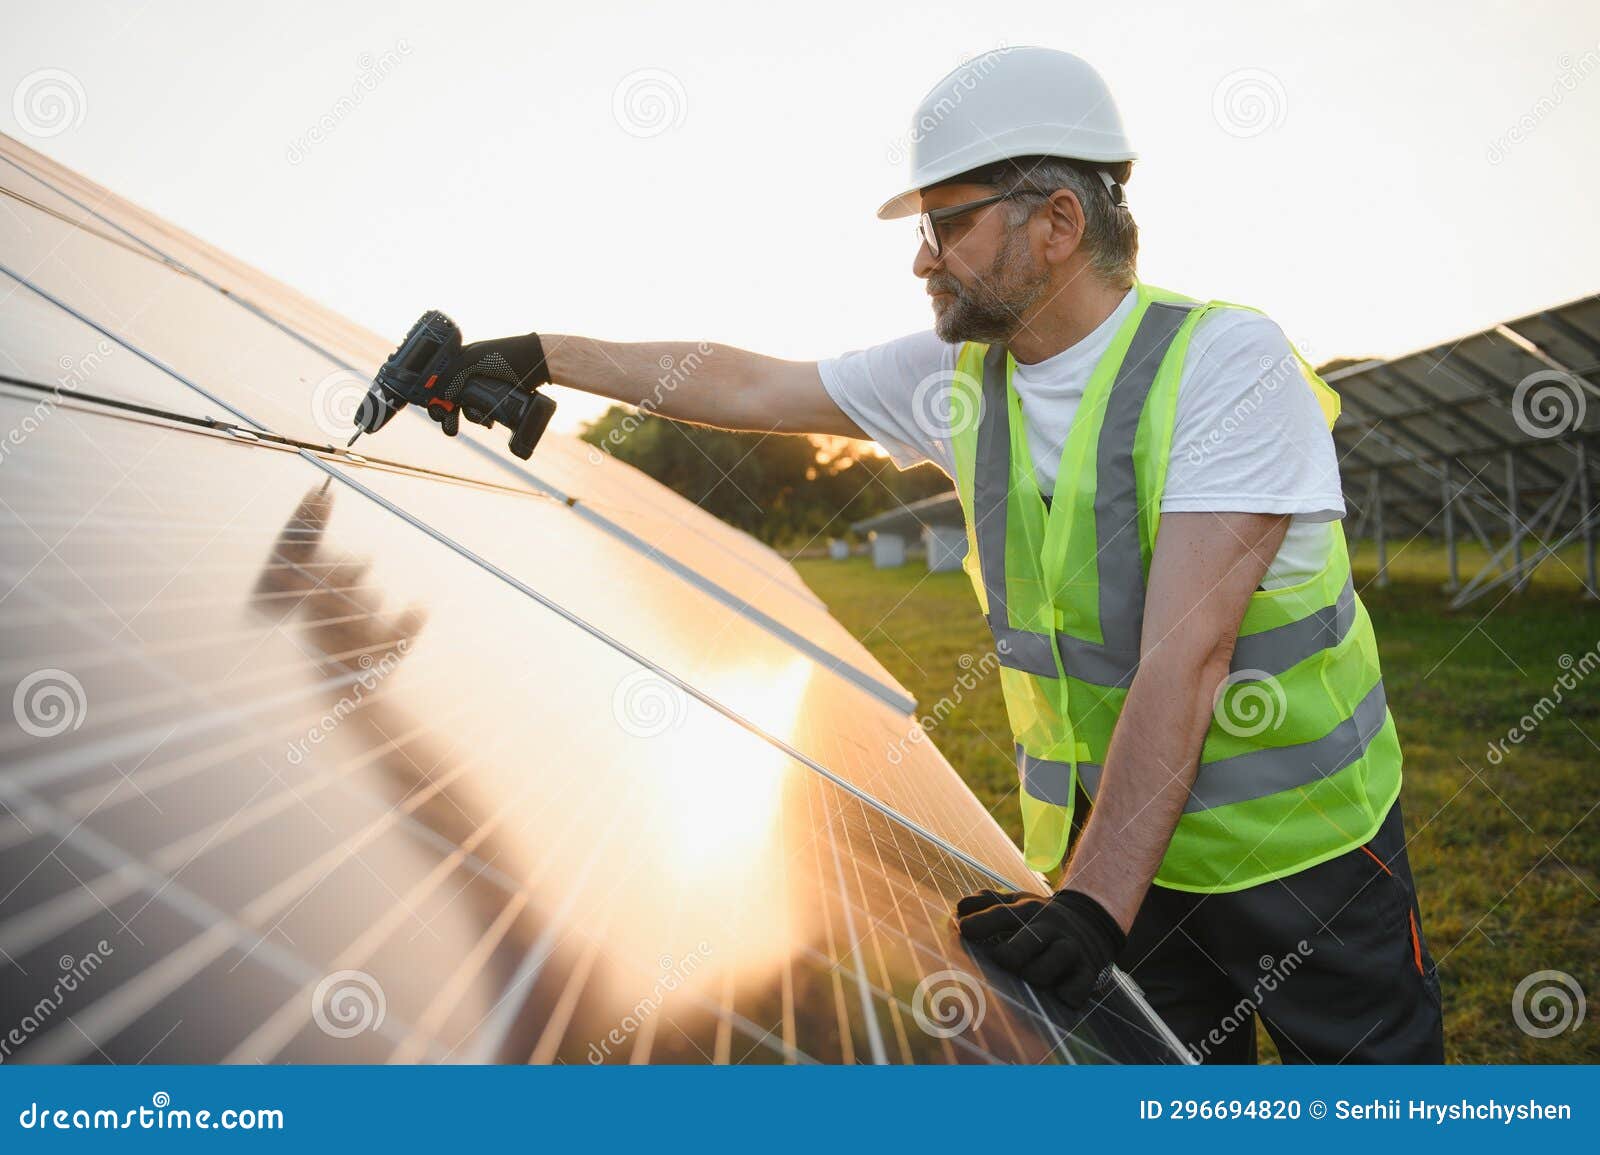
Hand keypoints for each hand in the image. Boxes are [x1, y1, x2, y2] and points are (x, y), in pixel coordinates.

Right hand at [431, 332, 549, 434]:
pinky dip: (483, 418)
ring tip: (482, 421)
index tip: (434, 411)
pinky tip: (490, 422)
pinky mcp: (497, 398)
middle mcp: (469, 374)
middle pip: (451, 398)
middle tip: (449, 429)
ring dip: (471, 417)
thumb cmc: (507, 355)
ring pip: (467, 408)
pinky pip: (484, 412)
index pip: (439, 380)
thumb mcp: (474, 360)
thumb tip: (438, 396)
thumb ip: (453, 374)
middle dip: (448, 415)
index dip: (434, 396)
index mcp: (461, 360)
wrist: (539, 363)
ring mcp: (484, 387)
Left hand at [954, 888, 1126, 1007]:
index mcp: (1028, 909)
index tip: (964, 930)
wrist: (1092, 921)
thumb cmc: (1040, 918)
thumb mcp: (1018, 903)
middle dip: (1012, 952)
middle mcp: (1050, 926)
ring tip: (1028, 977)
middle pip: (1030, 938)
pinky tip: (1059, 995)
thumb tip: (961, 907)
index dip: (983, 922)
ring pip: (1056, 959)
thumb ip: (989, 903)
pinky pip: (1081, 983)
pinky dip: (1070, 992)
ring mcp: (1070, 947)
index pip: (1002, 914)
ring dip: (1039, 972)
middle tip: (1001, 959)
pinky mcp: (1088, 969)